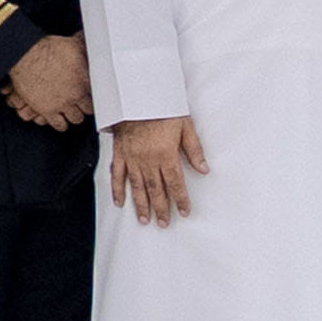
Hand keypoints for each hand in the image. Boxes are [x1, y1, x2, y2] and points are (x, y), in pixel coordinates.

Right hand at [2, 32, 92, 131]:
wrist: (25, 56)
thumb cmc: (48, 49)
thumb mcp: (73, 45)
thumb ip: (86, 47)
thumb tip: (97, 42)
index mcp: (84, 81)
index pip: (98, 96)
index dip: (94, 96)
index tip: (91, 95)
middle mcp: (74, 95)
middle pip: (87, 110)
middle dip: (85, 108)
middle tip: (82, 105)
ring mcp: (61, 104)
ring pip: (75, 119)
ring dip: (74, 116)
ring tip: (73, 113)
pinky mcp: (46, 110)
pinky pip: (58, 124)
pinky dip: (61, 124)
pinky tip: (61, 121)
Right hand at [108, 111, 206, 227]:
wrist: (136, 97)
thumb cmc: (162, 109)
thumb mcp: (185, 126)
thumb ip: (194, 150)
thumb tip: (204, 169)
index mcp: (166, 154)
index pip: (175, 183)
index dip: (180, 199)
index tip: (184, 212)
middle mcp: (148, 160)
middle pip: (156, 190)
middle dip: (160, 208)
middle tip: (164, 223)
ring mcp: (132, 158)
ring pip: (137, 187)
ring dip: (141, 205)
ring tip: (145, 220)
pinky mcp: (120, 154)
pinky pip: (117, 175)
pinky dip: (118, 190)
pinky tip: (120, 202)